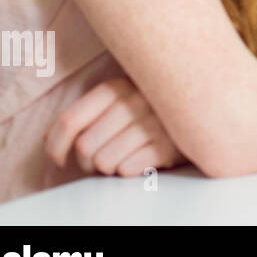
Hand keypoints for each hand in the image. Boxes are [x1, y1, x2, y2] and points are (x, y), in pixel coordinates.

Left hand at [43, 77, 184, 176]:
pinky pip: (129, 169)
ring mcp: (154, 121)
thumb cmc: (151, 109)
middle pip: (85, 147)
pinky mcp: (169, 144)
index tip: (57, 159)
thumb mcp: (118, 101)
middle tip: (100, 159)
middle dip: (87, 162)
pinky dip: (130, 169)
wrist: (206, 108)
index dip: (56, 146)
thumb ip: (85, 114)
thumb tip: (50, 137)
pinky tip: (142, 158)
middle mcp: (134, 101)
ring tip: (123, 156)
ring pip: (104, 162)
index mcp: (116, 87)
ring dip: (110, 167)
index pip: (69, 121)